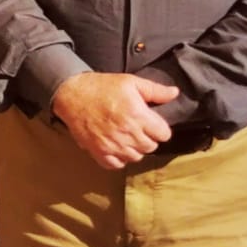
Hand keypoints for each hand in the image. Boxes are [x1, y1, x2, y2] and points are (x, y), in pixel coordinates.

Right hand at [50, 72, 177, 169]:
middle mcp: (128, 133)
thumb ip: (155, 90)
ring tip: (126, 137)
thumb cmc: (101, 87)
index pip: (164, 134)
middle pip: (151, 147)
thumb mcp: (130, 82)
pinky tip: (115, 147)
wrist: (71, 94)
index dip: (159, 128)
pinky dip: (118, 158)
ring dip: (134, 149)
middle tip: (138, 128)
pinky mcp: (98, 151)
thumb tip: (175, 93)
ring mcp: (113, 145)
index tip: (151, 123)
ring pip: (136, 157)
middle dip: (148, 138)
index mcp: (138, 115)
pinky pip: (116, 164)